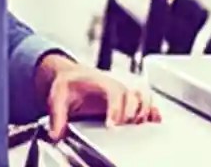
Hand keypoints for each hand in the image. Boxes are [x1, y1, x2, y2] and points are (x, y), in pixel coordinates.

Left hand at [37, 56, 160, 139]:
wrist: (73, 76)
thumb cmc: (69, 84)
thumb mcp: (57, 96)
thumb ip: (57, 115)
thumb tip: (56, 133)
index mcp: (100, 82)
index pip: (115, 92)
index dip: (117, 109)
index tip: (112, 125)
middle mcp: (117, 86)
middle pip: (133, 96)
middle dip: (130, 114)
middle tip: (120, 130)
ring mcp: (124, 92)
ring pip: (143, 98)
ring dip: (143, 112)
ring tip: (135, 127)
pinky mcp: (128, 100)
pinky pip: (146, 103)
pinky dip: (153, 111)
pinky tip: (154, 122)